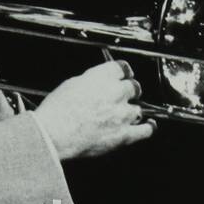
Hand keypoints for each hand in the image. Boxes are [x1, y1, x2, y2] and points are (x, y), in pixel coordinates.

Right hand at [33, 60, 155, 159]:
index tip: (124, 75)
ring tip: (123, 115)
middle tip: (122, 96)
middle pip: (134, 87)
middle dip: (129, 91)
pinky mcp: (124, 135)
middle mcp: (116, 92)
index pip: (122, 68)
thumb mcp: (71, 84)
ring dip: (131, 111)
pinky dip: (149, 128)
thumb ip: (90, 82)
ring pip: (137, 109)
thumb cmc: (56, 112)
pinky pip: (145, 131)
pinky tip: (149, 126)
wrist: (54, 134)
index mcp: (102, 77)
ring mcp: (122, 114)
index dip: (124, 72)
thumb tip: (97, 85)